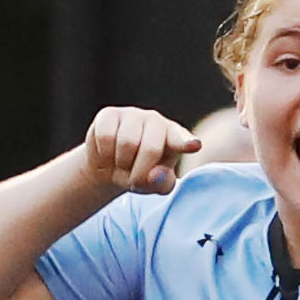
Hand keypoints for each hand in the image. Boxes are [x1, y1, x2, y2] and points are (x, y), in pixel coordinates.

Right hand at [85, 108, 201, 197]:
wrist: (109, 167)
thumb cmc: (139, 174)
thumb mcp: (154, 185)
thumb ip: (161, 183)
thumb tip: (155, 175)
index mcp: (174, 136)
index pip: (181, 138)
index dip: (186, 142)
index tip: (194, 145)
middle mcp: (156, 121)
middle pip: (151, 148)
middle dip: (139, 172)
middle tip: (134, 180)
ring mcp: (132, 114)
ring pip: (126, 142)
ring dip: (121, 162)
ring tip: (122, 163)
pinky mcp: (109, 114)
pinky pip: (106, 136)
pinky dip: (105, 153)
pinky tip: (108, 153)